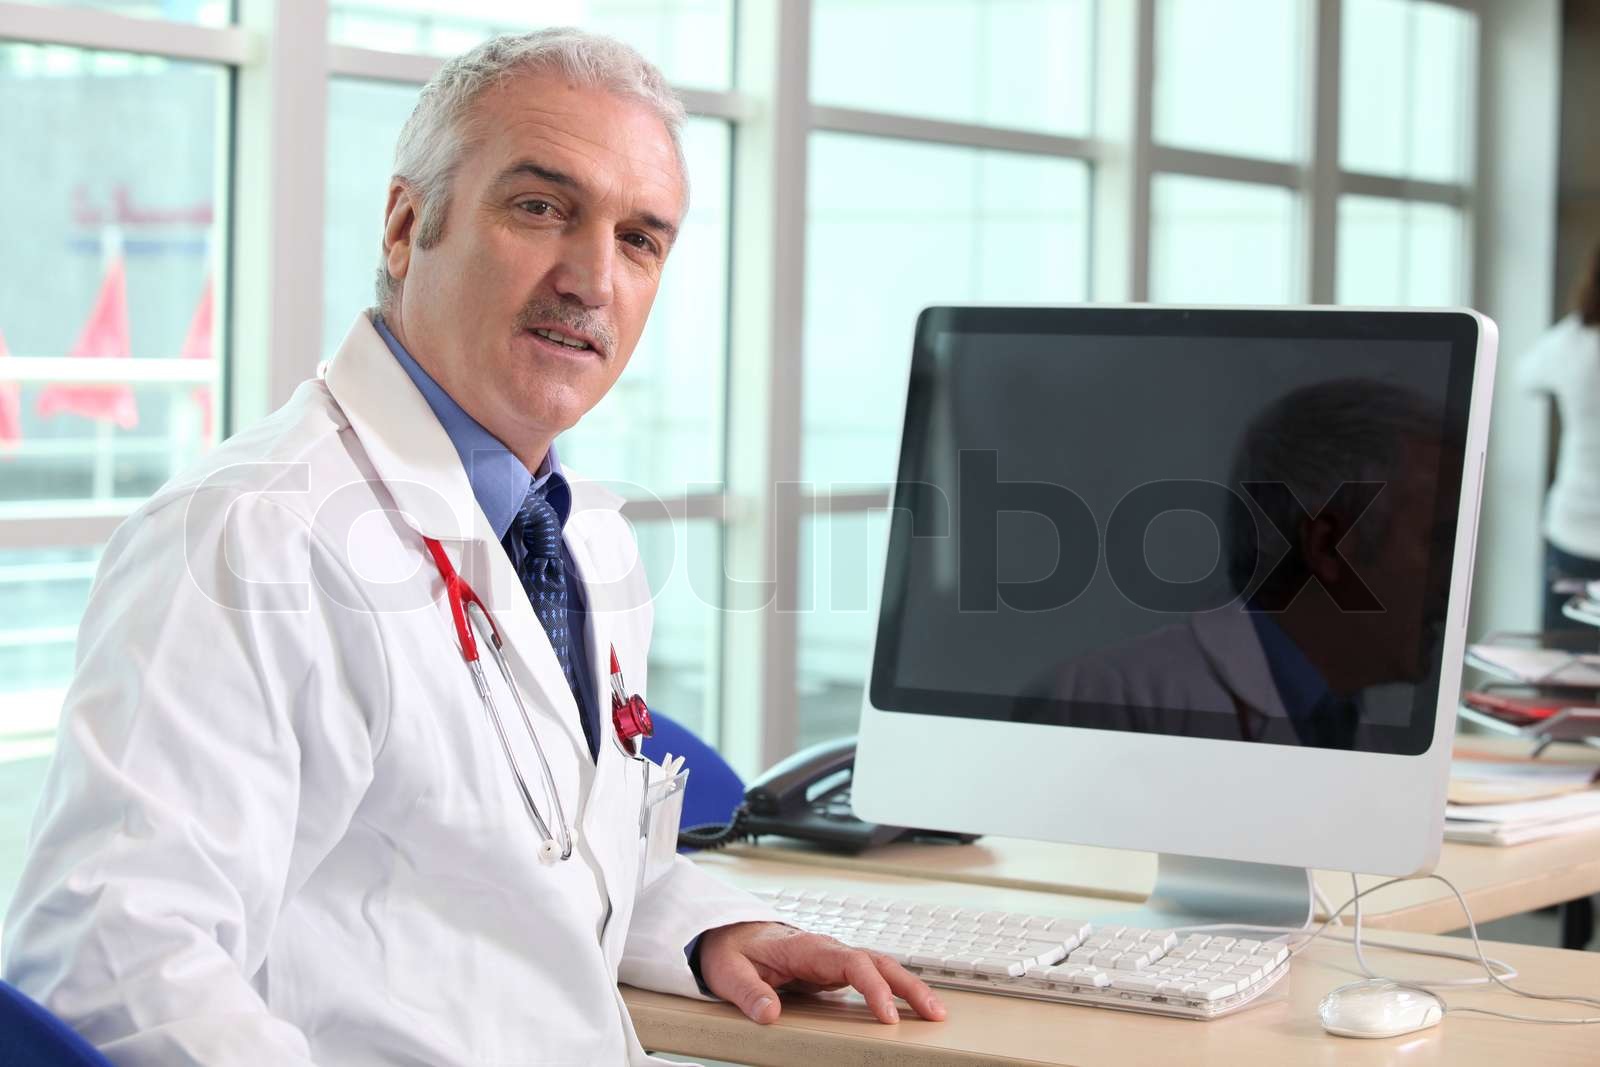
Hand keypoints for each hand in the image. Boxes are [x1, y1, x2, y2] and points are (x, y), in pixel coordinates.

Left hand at [697, 921, 947, 1024]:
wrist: (731, 936)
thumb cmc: (733, 952)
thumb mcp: (730, 974)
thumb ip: (749, 994)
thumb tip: (770, 1014)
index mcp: (807, 948)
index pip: (851, 964)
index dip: (874, 988)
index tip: (888, 1016)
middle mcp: (827, 950)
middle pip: (879, 962)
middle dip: (909, 985)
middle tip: (934, 1013)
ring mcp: (834, 960)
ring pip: (882, 967)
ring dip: (909, 986)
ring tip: (935, 1013)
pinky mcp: (835, 971)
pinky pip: (873, 977)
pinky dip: (896, 989)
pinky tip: (910, 1007)